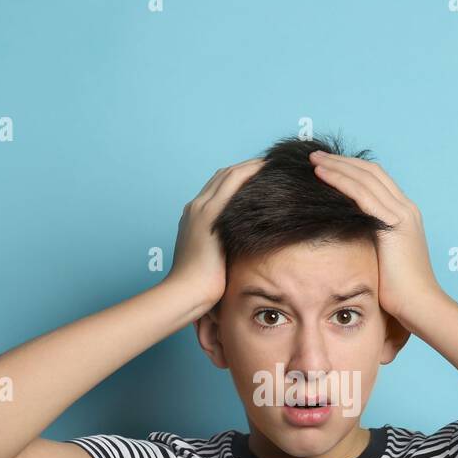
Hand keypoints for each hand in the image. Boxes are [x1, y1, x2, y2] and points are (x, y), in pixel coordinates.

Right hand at [165, 158, 265, 309]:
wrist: (185, 293)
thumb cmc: (200, 286)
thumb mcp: (215, 261)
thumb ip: (225, 249)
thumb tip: (244, 251)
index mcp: (195, 218)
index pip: (218, 188)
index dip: (239, 178)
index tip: (260, 177)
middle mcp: (195, 208)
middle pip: (223, 176)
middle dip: (247, 168)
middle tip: (270, 165)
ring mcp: (201, 210)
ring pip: (227, 175)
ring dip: (250, 166)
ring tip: (271, 164)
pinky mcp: (208, 215)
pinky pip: (231, 184)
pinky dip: (248, 173)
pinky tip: (265, 170)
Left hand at [307, 150, 444, 329]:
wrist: (421, 305)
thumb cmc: (401, 294)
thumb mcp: (384, 261)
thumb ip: (371, 245)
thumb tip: (347, 244)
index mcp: (405, 216)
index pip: (376, 181)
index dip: (351, 170)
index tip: (328, 166)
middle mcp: (406, 209)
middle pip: (370, 172)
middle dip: (341, 161)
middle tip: (315, 155)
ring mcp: (402, 214)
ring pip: (364, 178)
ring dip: (337, 166)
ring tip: (313, 159)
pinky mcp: (393, 224)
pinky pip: (362, 194)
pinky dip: (340, 180)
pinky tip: (321, 174)